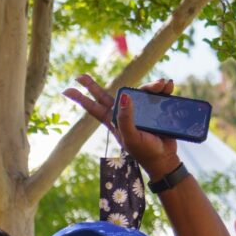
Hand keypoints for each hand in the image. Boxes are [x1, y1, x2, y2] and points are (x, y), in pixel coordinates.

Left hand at [65, 73, 180, 179]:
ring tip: (163, 84)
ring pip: (138, 91)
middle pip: (107, 95)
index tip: (67, 89)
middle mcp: (124, 113)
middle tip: (80, 76)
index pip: (94, 108)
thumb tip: (122, 96)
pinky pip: (156, 94)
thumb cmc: (145, 151)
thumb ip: (125, 118)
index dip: (81, 98)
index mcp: (114, 121)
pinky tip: (169, 85)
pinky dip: (163, 88)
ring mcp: (139, 110)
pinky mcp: (154, 109)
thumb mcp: (131, 137)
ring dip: (150, 85)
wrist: (165, 158)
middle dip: (93, 86)